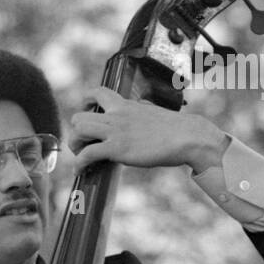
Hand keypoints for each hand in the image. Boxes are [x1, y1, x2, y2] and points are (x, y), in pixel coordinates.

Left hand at [68, 86, 228, 173]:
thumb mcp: (153, 111)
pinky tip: (80, 171)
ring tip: (81, 157)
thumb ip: (141, 109)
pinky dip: (79, 163)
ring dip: (74, 146)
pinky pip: (87, 153)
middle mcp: (116, 116)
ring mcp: (115, 131)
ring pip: (78, 131)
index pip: (97, 93)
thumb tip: (142, 107)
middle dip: (76, 132)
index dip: (85, 102)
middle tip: (83, 144)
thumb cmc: (175, 128)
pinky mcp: (117, 148)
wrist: (188, 136)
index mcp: (125, 105)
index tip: (85, 111)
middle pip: (79, 117)